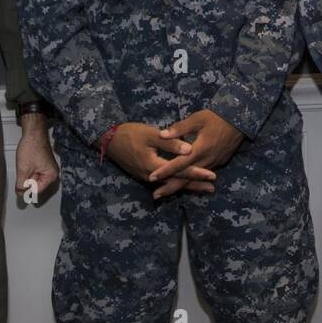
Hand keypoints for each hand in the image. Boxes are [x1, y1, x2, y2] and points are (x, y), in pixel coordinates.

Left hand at [14, 112, 58, 198]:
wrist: (33, 133)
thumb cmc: (32, 147)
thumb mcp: (23, 169)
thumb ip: (21, 184)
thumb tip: (20, 193)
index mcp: (51, 176)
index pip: (37, 190)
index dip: (26, 189)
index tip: (18, 189)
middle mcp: (52, 173)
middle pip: (36, 185)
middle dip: (27, 180)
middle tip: (23, 170)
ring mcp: (47, 169)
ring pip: (33, 179)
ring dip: (26, 175)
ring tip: (25, 165)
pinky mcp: (43, 165)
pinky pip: (34, 173)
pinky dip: (28, 171)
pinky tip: (26, 163)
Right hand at [102, 122, 216, 197]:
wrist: (108, 140)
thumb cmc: (130, 134)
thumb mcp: (150, 135)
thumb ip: (171, 143)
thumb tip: (190, 150)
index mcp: (154, 166)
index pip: (180, 172)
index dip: (197, 173)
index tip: (212, 176)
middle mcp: (151, 176)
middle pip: (177, 182)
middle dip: (195, 185)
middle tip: (212, 188)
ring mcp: (147, 176)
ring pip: (170, 183)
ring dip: (186, 185)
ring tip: (203, 188)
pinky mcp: (144, 174)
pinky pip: (164, 181)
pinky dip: (175, 182)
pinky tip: (183, 183)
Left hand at [149, 110, 244, 198]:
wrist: (240, 121)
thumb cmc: (217, 117)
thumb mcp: (198, 119)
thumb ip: (180, 128)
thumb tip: (162, 134)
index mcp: (200, 149)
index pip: (179, 163)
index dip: (165, 171)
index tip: (152, 177)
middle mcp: (206, 160)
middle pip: (186, 178)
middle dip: (170, 187)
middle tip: (155, 196)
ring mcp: (213, 163)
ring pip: (194, 179)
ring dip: (180, 186)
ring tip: (165, 192)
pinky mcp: (219, 163)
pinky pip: (202, 175)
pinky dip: (191, 181)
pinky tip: (183, 183)